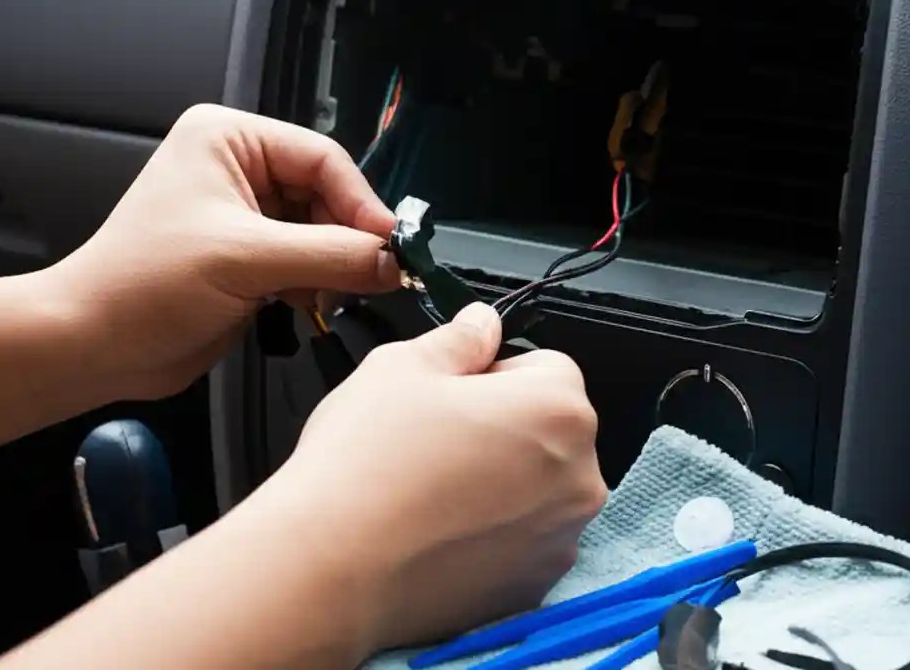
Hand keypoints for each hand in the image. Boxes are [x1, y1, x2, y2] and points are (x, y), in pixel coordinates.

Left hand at [49, 104, 398, 399]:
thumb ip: (330, 255)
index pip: (322, 158)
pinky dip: (316, 284)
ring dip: (333, 266)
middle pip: (326, 196)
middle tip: (372, 275)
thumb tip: (392, 260)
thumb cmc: (143, 285)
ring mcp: (244, 216)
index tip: (389, 245)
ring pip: (321, 233)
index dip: (361, 202)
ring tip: (329, 294)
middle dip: (347, 238)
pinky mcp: (248, 259)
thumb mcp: (247, 260)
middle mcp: (237, 169)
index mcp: (228, 139)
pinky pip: (306, 263)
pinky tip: (306, 303)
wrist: (95, 345)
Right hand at [248, 302, 606, 658]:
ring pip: (536, 488)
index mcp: (559, 410)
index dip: (492, 372)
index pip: (548, 367)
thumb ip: (459, 339)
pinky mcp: (534, 586)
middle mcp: (579, 478)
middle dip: (501, 427)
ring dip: (499, 481)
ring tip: (428, 489)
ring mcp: (560, 539)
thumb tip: (483, 324)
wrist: (330, 568)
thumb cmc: (365, 465)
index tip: (450, 393)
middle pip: (548, 431)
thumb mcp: (402, 367)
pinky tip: (435, 531)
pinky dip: (490, 532)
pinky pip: (521, 540)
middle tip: (433, 440)